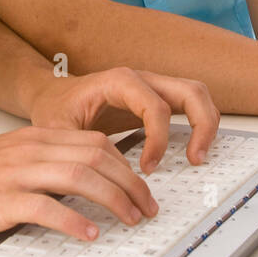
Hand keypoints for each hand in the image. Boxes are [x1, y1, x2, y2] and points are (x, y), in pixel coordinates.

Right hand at [0, 126, 158, 243]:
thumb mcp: (4, 161)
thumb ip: (39, 167)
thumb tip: (77, 189)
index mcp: (32, 138)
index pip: (94, 142)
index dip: (126, 164)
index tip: (141, 186)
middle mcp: (28, 150)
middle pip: (96, 156)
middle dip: (131, 182)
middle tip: (148, 207)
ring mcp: (14, 173)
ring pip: (80, 177)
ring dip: (114, 199)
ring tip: (132, 220)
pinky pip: (45, 207)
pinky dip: (73, 221)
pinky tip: (89, 233)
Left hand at [28, 66, 219, 172]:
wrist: (51, 94)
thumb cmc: (55, 107)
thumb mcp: (56, 128)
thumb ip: (75, 148)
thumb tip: (96, 176)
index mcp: (118, 81)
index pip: (154, 106)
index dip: (158, 139)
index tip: (147, 169)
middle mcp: (141, 80)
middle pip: (190, 91)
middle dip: (201, 125)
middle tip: (195, 160)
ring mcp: (152, 88)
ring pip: (196, 95)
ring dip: (206, 124)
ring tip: (197, 157)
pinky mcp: (155, 100)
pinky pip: (189, 106)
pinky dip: (198, 126)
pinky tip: (190, 151)